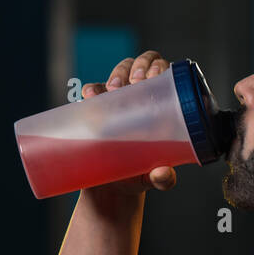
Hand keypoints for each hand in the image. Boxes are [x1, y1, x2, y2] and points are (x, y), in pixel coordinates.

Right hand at [81, 51, 177, 196]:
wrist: (111, 189)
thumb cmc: (140, 176)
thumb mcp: (154, 178)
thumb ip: (164, 178)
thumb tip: (163, 174)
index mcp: (161, 107)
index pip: (164, 73)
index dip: (159, 66)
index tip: (152, 77)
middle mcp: (141, 98)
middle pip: (141, 66)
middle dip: (138, 65)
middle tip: (136, 82)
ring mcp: (118, 101)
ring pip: (120, 72)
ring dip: (118, 73)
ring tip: (114, 89)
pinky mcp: (97, 109)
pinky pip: (94, 91)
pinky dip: (92, 89)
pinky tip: (89, 95)